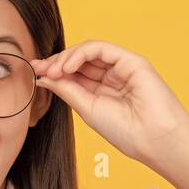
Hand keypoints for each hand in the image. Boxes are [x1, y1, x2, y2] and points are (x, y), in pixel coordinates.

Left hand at [31, 40, 188, 166]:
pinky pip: (101, 49)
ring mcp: (122, 68)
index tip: (35, 73)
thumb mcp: (87, 109)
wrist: (153, 139)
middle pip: (79, 61)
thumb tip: (44, 77)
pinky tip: (68, 66)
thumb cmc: (126, 131)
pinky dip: (81, 53)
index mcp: (101, 92)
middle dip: (56, 62)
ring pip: (88, 52)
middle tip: (39, 68)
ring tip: (53, 69)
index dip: (54, 71)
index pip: (74, 74)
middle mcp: (111, 77)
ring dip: (66, 57)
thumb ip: (67, 90)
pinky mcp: (131, 61)